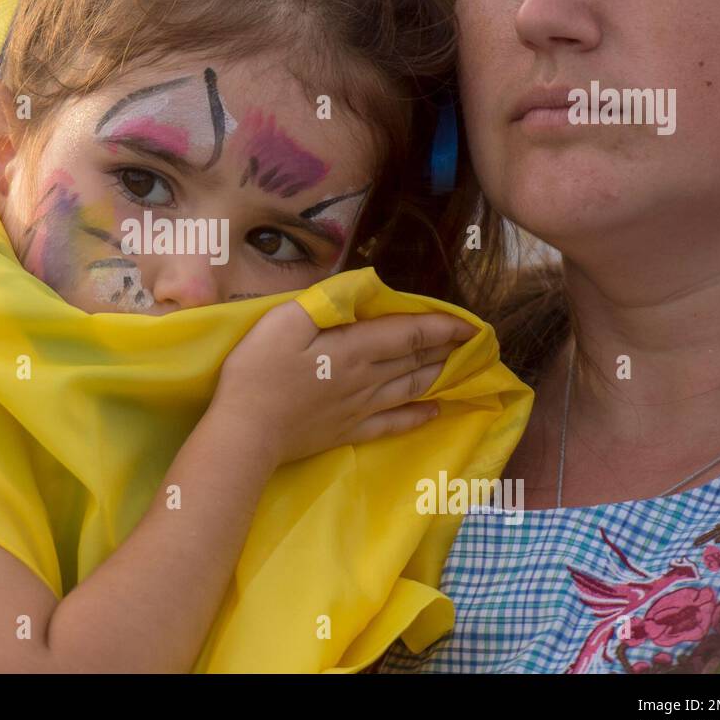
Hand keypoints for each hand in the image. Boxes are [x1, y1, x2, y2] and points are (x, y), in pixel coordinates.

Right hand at [210, 300, 477, 468]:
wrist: (245, 432)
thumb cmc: (258, 370)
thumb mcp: (286, 320)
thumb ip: (329, 302)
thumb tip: (365, 287)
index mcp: (354, 348)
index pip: (409, 333)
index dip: (442, 326)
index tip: (471, 324)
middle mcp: (367, 378)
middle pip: (415, 359)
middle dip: (446, 348)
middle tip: (473, 343)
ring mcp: (360, 408)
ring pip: (410, 388)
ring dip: (438, 375)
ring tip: (459, 367)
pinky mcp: (348, 432)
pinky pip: (393, 423)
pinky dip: (417, 416)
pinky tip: (434, 412)